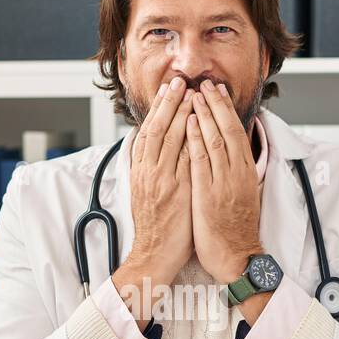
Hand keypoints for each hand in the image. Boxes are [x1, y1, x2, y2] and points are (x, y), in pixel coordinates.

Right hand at [112, 78, 193, 328]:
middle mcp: (148, 173)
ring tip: (191, 93)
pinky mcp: (175, 192)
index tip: (168, 91)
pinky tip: (198, 123)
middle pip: (157, 129)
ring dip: (181, 114)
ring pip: (169, 139)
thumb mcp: (146, 195)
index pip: (148, 133)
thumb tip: (160, 152)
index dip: (158, 110)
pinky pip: (183, 159)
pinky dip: (189, 139)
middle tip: (179, 81)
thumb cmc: (155, 229)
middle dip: (168, 103)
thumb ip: (152, 172)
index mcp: (140, 172)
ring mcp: (161, 181)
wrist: (153, 257)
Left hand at [185, 80, 264, 285]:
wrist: (237, 258)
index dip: (226, 110)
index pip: (237, 133)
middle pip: (228, 131)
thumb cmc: (236, 231)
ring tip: (195, 94)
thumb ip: (235, 174)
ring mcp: (223, 184)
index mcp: (245, 174)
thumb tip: (230, 156)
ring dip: (204, 115)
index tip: (218, 92)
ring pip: (215, 141)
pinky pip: (201, 162)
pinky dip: (194, 140)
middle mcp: (237, 175)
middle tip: (207, 83)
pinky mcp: (208, 195)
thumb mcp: (241, 197)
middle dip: (216, 105)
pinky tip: (188, 123)